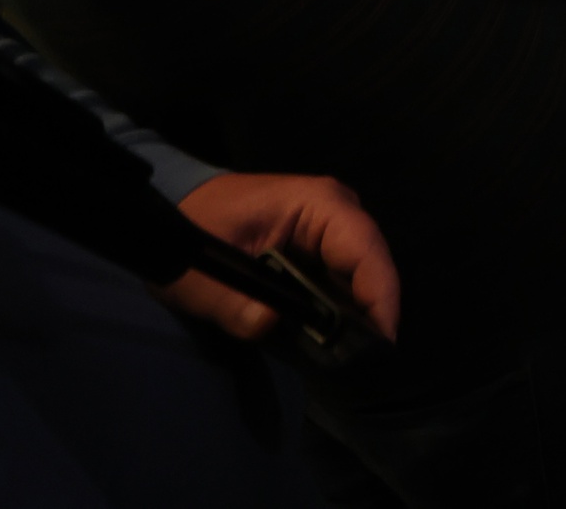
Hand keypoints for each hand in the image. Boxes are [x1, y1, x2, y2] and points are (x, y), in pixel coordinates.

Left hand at [164, 172, 400, 345]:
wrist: (181, 214)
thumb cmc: (194, 230)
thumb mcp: (200, 275)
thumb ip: (232, 303)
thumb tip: (270, 323)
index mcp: (317, 203)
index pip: (364, 248)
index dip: (380, 294)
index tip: (383, 341)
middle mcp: (338, 213)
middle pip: (372, 266)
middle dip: (374, 313)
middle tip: (368, 362)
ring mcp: (333, 232)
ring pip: (362, 278)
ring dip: (359, 317)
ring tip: (354, 360)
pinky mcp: (324, 250)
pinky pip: (345, 283)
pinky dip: (342, 314)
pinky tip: (336, 345)